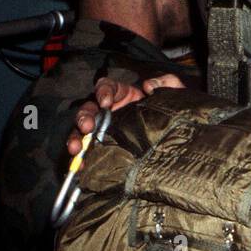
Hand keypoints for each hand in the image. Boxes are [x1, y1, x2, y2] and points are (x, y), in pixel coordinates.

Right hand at [65, 73, 184, 155]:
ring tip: (76, 149)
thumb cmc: (169, 112)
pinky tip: (82, 166)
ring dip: (76, 139)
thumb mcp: (173, 93)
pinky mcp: (105, 147)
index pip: (106, 87)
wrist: (174, 136)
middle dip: (84, 117)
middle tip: (87, 128)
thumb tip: (149, 86)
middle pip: (88, 109)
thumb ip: (166, 83)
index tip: (106, 102)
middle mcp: (108, 111)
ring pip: (82, 131)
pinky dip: (82, 159)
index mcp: (121, 94)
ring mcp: (104, 130)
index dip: (103, 92)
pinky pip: (89, 152)